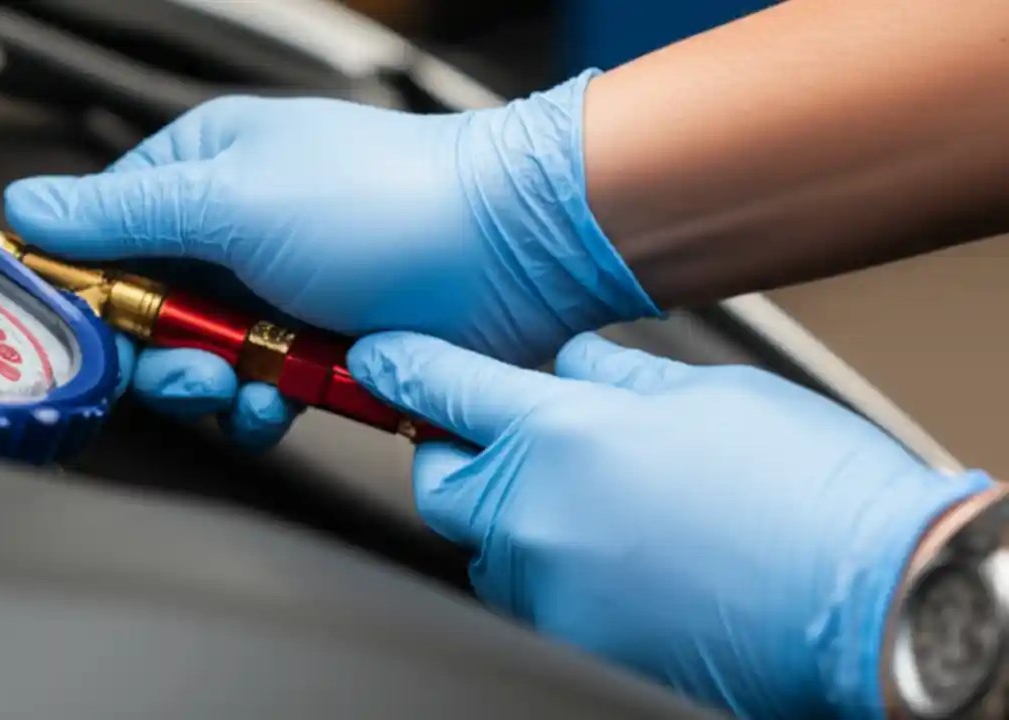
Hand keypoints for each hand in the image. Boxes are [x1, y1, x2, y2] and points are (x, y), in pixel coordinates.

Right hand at [4, 71, 657, 448]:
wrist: (510, 254)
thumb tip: (29, 207)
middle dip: (162, 355)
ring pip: (205, 362)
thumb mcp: (232, 199)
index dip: (88, 293)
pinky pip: (263, 392)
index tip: (90, 333)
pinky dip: (267, 407)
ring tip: (251, 387)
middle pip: (149, 315)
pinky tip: (287, 401)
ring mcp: (280, 292)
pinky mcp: (321, 345)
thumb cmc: (383, 202)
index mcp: (202, 174)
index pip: (104, 237)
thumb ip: (123, 214)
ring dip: (217, 387)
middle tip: (195, 369)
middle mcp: (236, 232)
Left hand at [345, 331, 990, 719]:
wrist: (868, 600)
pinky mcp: (572, 638)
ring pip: (484, 546)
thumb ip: (616, 378)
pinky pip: (530, 595)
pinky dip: (553, 570)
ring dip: (511, 518)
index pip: (444, 388)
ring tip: (593, 505)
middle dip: (456, 454)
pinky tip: (618, 557)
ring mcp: (549, 588)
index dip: (402, 368)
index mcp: (564, 433)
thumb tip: (574, 362)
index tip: (378, 360)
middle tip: (507, 440)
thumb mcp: (707, 395)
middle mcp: (536, 515)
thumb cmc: (803, 492)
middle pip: (440, 482)